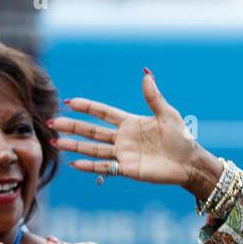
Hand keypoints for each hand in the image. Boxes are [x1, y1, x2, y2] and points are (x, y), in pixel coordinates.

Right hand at [50, 70, 223, 199]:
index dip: (87, 107)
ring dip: (75, 145)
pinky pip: (105, 167)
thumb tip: (146, 74)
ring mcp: (123, 154)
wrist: (189, 163)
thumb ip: (153, 97)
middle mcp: (123, 138)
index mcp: (130, 122)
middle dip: (73, 126)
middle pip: (92, 131)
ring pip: (93, 149)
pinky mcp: (127, 170)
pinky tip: (74, 164)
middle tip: (52, 123)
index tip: (69, 102)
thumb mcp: (168, 115)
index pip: (103, 113)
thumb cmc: (182, 138)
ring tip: (56, 142)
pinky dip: (89, 166)